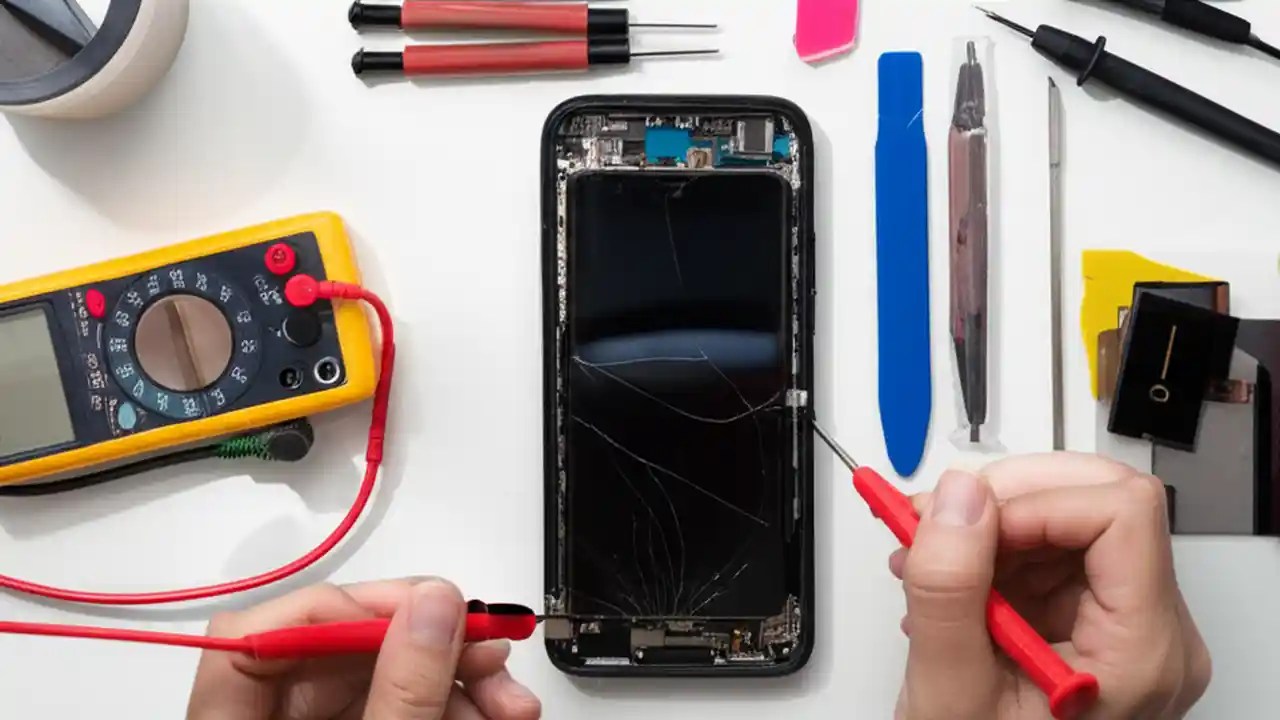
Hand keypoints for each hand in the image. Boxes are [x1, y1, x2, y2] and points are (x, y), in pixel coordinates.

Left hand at [186, 578, 541, 718]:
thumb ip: (404, 693)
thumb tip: (433, 605)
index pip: (254, 636)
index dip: (335, 611)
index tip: (415, 612)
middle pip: (336, 652)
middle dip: (430, 644)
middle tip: (491, 648)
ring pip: (384, 679)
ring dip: (459, 679)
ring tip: (511, 702)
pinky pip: (405, 707)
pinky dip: (454, 705)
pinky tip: (496, 713)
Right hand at [890, 453, 1210, 719]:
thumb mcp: (950, 690)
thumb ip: (950, 591)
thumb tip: (960, 498)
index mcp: (1141, 654)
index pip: (1120, 514)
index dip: (1032, 501)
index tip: (964, 522)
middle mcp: (1154, 634)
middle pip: (1099, 503)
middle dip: (1003, 502)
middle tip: (935, 526)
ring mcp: (1128, 626)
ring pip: (1070, 516)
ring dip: (987, 525)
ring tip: (927, 560)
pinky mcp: (1097, 619)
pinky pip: (1053, 546)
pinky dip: (992, 548)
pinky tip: (950, 581)